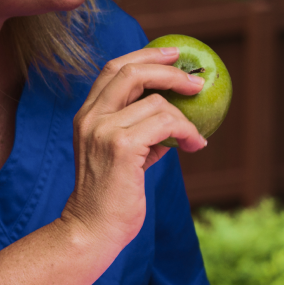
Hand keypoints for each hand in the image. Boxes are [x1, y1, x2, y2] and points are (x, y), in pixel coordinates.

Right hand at [62, 47, 206, 245]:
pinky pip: (166, 124)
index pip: (113, 69)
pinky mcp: (120, 147)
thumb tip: (176, 114)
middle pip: (131, 72)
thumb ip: (142, 130)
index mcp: (87, 115)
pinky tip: (195, 145)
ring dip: (185, 118)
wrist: (92, 230)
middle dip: (169, 70)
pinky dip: (187, 131)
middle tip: (196, 81)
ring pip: (157, 102)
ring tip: (195, 138)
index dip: (145, 54)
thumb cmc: (112, 196)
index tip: (173, 53)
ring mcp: (103, 130)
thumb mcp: (124, 155)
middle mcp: (91, 118)